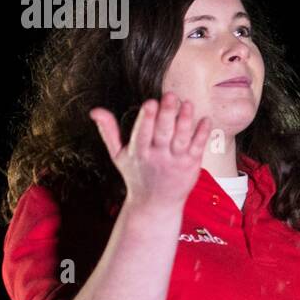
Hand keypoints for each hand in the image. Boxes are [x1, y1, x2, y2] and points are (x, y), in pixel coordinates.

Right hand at [89, 92, 212, 211]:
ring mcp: (176, 160)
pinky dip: (201, 133)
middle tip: (170, 96)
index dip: (146, 119)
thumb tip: (95, 111)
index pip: (142, 133)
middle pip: (163, 133)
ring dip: (185, 120)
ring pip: (182, 138)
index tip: (150, 102)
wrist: (155, 204)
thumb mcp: (118, 155)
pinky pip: (198, 147)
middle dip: (167, 114)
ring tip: (187, 104)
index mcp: (139, 152)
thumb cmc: (136, 175)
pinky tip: (205, 119)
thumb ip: (108, 131)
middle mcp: (158, 156)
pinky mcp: (191, 164)